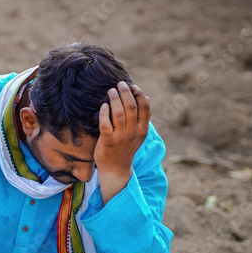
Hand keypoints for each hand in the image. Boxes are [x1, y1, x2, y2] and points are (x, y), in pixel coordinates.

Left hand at [95, 82, 150, 202]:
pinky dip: (104, 113)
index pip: (144, 107)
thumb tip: (148, 98)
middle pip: (131, 107)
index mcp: (142, 129)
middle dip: (125, 92)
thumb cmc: (126, 147)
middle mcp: (133, 133)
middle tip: (120, 84)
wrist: (116, 168)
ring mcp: (120, 137)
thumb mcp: (138, 133)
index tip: (132, 86)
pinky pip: (105, 124)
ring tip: (110, 91)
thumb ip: (143, 117)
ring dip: (114, 99)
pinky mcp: (108, 142)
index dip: (139, 94)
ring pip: (118, 113)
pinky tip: (103, 105)